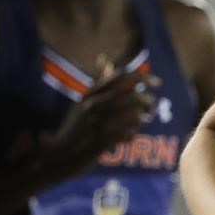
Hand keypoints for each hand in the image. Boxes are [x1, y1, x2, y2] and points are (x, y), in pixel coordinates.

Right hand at [41, 54, 157, 177]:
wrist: (57, 156)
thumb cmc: (74, 128)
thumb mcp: (82, 102)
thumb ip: (97, 83)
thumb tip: (105, 59)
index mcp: (89, 95)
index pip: (120, 77)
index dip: (143, 77)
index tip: (157, 82)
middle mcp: (92, 106)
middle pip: (130, 95)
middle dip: (147, 100)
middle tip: (151, 107)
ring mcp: (96, 123)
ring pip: (131, 114)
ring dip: (141, 118)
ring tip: (142, 121)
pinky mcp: (100, 142)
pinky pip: (126, 133)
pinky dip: (132, 134)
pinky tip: (130, 136)